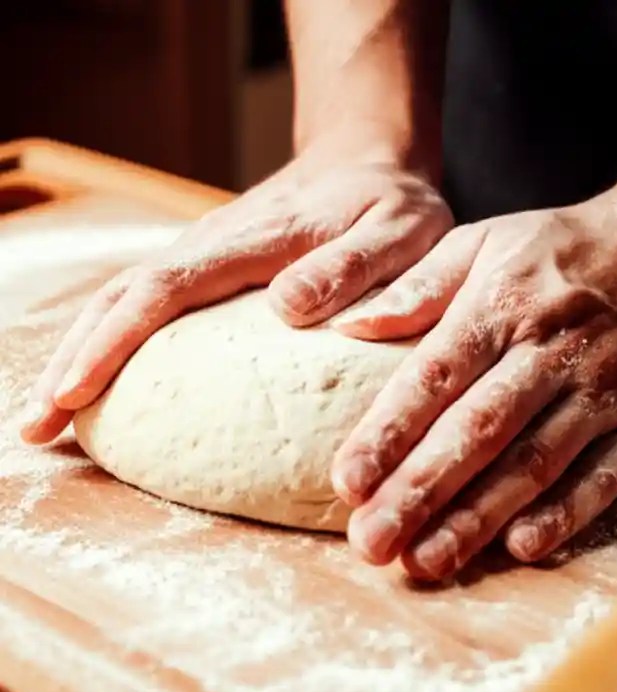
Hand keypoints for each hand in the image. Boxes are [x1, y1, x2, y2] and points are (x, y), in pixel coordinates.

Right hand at [19, 132, 453, 444]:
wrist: (371, 160)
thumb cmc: (393, 207)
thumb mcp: (401, 231)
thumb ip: (354, 265)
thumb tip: (288, 307)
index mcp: (260, 239)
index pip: (169, 287)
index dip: (116, 341)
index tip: (75, 392)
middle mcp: (216, 242)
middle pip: (123, 295)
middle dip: (74, 359)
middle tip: (34, 427)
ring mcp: (206, 253)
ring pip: (123, 299)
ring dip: (78, 354)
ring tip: (42, 421)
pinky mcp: (208, 267)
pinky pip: (147, 304)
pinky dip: (109, 343)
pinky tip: (92, 388)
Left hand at [328, 172, 616, 580]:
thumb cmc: (558, 252)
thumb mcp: (484, 242)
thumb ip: (419, 285)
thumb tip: (352, 327)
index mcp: (503, 303)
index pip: (437, 374)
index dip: (391, 430)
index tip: (348, 479)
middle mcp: (551, 350)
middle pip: (480, 429)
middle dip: (422, 490)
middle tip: (372, 540)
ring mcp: (600, 388)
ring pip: (535, 461)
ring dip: (480, 516)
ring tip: (427, 559)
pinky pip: (605, 472)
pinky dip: (568, 511)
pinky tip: (523, 546)